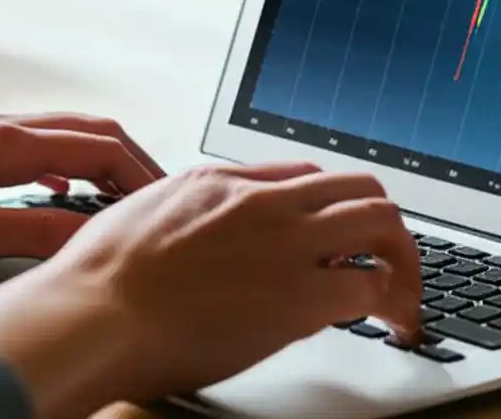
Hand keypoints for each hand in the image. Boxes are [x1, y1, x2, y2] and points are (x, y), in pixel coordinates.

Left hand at [0, 112, 160, 265]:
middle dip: (132, 162)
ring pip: (63, 134)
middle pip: (90, 130)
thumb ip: (31, 234)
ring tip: (119, 199)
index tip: (164, 203)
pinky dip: (65, 164)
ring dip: (101, 161)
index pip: (100, 146)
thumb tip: (91, 238)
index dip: (141, 174)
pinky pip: (34, 145)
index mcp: (4, 142)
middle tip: (157, 199)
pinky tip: (58, 191)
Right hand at [0, 162, 422, 417]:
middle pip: (361, 188)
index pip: (309, 175)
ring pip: (380, 225)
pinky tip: (389, 324)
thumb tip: (223, 211)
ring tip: (406, 295)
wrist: (94, 312)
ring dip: (403, 260)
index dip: (333, 207)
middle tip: (392, 260)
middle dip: (386, 225)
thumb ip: (198, 204)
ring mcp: (287, 246)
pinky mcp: (298, 298)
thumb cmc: (104, 274)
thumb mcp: (151, 209)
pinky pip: (369, 286)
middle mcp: (267, 204)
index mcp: (227, 180)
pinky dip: (390, 304)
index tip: (340, 235)